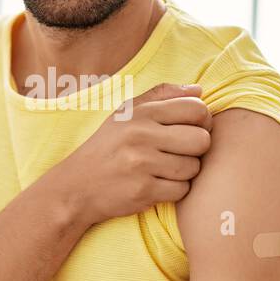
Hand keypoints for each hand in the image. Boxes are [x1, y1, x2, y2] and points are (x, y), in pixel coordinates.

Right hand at [51, 82, 212, 227]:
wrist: (76, 186)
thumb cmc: (107, 147)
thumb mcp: (126, 113)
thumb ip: (162, 96)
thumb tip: (199, 90)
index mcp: (141, 113)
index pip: (196, 108)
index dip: (203, 120)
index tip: (192, 129)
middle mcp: (141, 135)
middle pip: (201, 139)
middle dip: (197, 149)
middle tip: (182, 152)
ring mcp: (142, 164)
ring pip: (193, 168)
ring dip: (185, 172)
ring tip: (166, 169)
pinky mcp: (143, 190)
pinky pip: (181, 190)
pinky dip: (174, 190)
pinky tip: (158, 184)